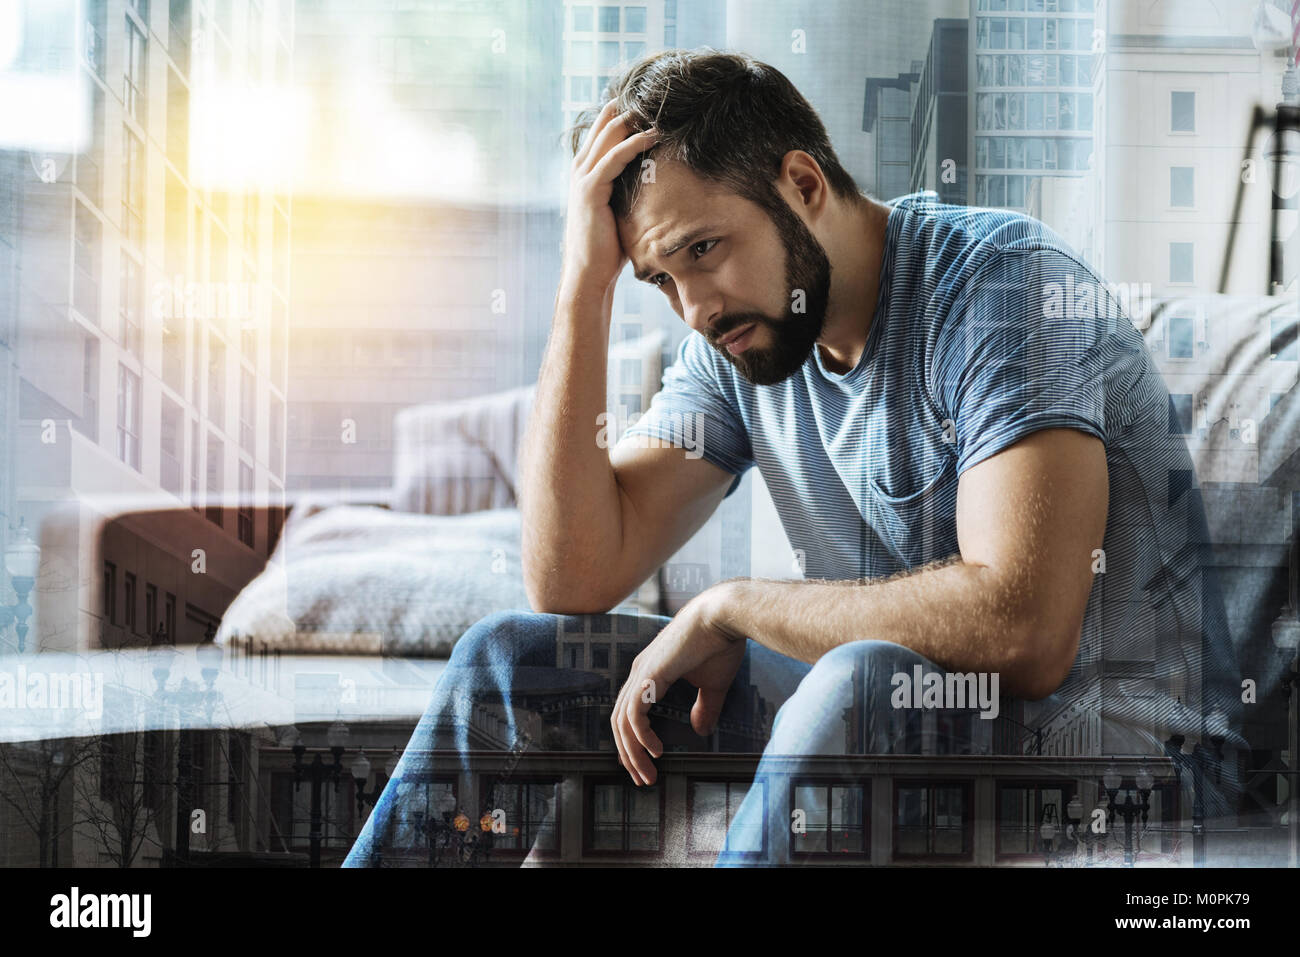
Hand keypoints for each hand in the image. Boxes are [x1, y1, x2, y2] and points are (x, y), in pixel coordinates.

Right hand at [560, 99, 658, 298]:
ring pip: (609, 134)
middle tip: (659, 93)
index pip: (605, 129)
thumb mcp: (622, 210)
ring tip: (660, 106)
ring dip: (634, 118)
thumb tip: (660, 182)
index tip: (652, 100)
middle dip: (631, 106)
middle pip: (605, 123)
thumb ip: (631, 190)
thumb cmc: (608, 247)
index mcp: (587, 169)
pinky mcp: (590, 189)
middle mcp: (581, 167)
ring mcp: (583, 177)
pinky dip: (633, 144)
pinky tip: (652, 135)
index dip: (625, 112)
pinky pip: (613, 157)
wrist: (589, 273)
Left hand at [611, 586, 746, 785]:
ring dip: (633, 752)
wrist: (724, 615)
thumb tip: (699, 731)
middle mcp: (639, 673)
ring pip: (623, 722)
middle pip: (619, 721)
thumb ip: (704, 708)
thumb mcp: (712, 685)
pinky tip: (655, 752)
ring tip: (648, 773)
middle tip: (642, 778)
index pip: (629, 713)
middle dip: (628, 754)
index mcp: (649, 673)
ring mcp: (641, 673)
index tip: (646, 764)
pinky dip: (641, 736)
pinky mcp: (649, 674)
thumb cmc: (720, 643)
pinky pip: (634, 714)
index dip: (634, 741)